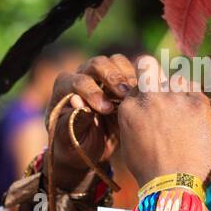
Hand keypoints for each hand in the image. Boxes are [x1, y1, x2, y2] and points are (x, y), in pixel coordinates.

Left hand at [46, 53, 137, 182]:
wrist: (91, 148)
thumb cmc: (76, 143)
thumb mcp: (70, 138)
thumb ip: (72, 120)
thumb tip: (78, 102)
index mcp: (65, 87)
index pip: (79, 81)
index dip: (93, 92)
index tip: (106, 109)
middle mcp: (83, 75)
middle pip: (97, 64)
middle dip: (112, 77)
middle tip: (124, 94)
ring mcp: (103, 75)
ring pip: (116, 61)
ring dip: (127, 75)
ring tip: (135, 93)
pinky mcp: (121, 80)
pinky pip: (131, 70)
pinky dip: (139, 78)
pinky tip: (145, 92)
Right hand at [114, 56, 210, 186]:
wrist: (174, 184)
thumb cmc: (151, 168)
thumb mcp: (129, 140)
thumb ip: (134, 116)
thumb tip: (141, 104)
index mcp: (129, 107)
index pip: (136, 83)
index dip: (144, 90)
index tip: (152, 98)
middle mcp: (150, 97)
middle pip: (150, 64)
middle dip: (154, 73)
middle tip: (165, 89)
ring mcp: (174, 98)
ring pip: (177, 78)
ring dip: (179, 91)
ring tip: (183, 115)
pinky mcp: (198, 102)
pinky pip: (196, 90)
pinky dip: (195, 101)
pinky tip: (195, 119)